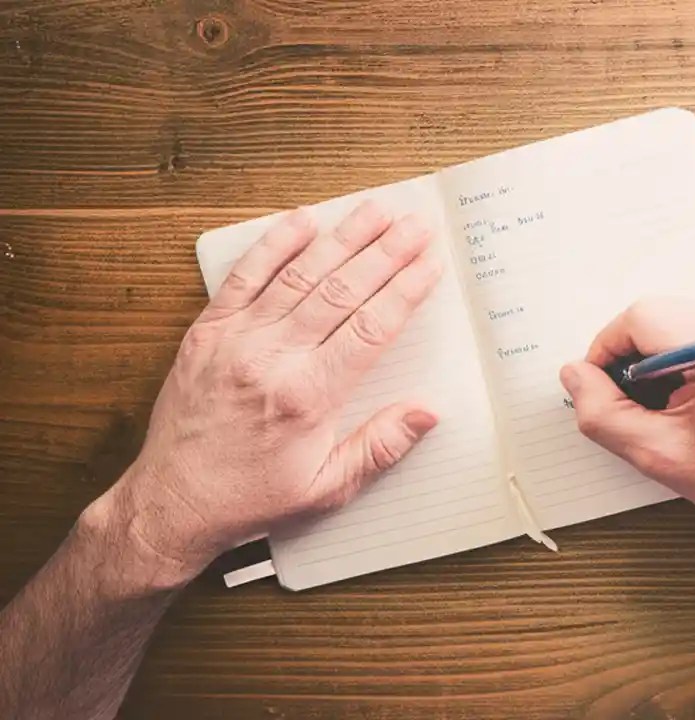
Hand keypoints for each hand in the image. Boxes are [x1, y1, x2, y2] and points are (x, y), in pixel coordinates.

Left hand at [94, 201, 442, 579]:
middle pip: (343, 291)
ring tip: (374, 210)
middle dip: (385, 252)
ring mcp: (237, 339)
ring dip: (342, 238)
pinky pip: (245, 277)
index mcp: (308, 397)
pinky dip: (275, 245)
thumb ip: (380, 447)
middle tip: (415, 224)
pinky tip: (302, 220)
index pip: (372, 328)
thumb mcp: (328, 487)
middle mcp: (273, 359)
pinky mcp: (208, 331)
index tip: (431, 263)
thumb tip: (427, 412)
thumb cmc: (253, 496)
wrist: (174, 499)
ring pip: (300, 275)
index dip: (406, 290)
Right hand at [559, 298, 694, 531]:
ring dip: (650, 362)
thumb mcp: (659, 452)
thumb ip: (603, 413)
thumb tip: (574, 376)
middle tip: (628, 407)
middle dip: (628, 359)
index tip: (595, 389)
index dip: (605, 352)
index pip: (639, 318)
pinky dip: (672, 363)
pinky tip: (679, 403)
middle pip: (653, 317)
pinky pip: (691, 334)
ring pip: (669, 324)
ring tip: (658, 409)